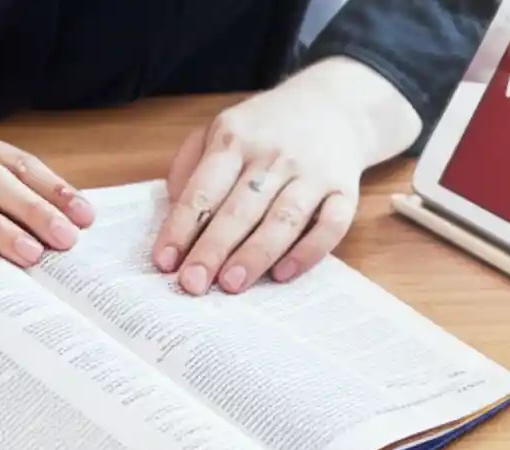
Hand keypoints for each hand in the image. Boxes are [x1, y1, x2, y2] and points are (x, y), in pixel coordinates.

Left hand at [153, 57, 421, 294]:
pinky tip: (283, 274)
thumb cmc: (267, 128)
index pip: (204, 189)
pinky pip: (331, 225)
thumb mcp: (221, 129)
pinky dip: (309, 252)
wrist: (334, 105)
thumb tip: (175, 213)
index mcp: (235, 138)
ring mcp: (313, 173)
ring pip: (284, 219)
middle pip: (240, 208)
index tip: (164, 262)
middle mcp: (274, 155)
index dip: (181, 227)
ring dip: (256, 254)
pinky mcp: (345, 190)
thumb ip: (191, 165)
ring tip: (231, 284)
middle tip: (193, 284)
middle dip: (213, 249)